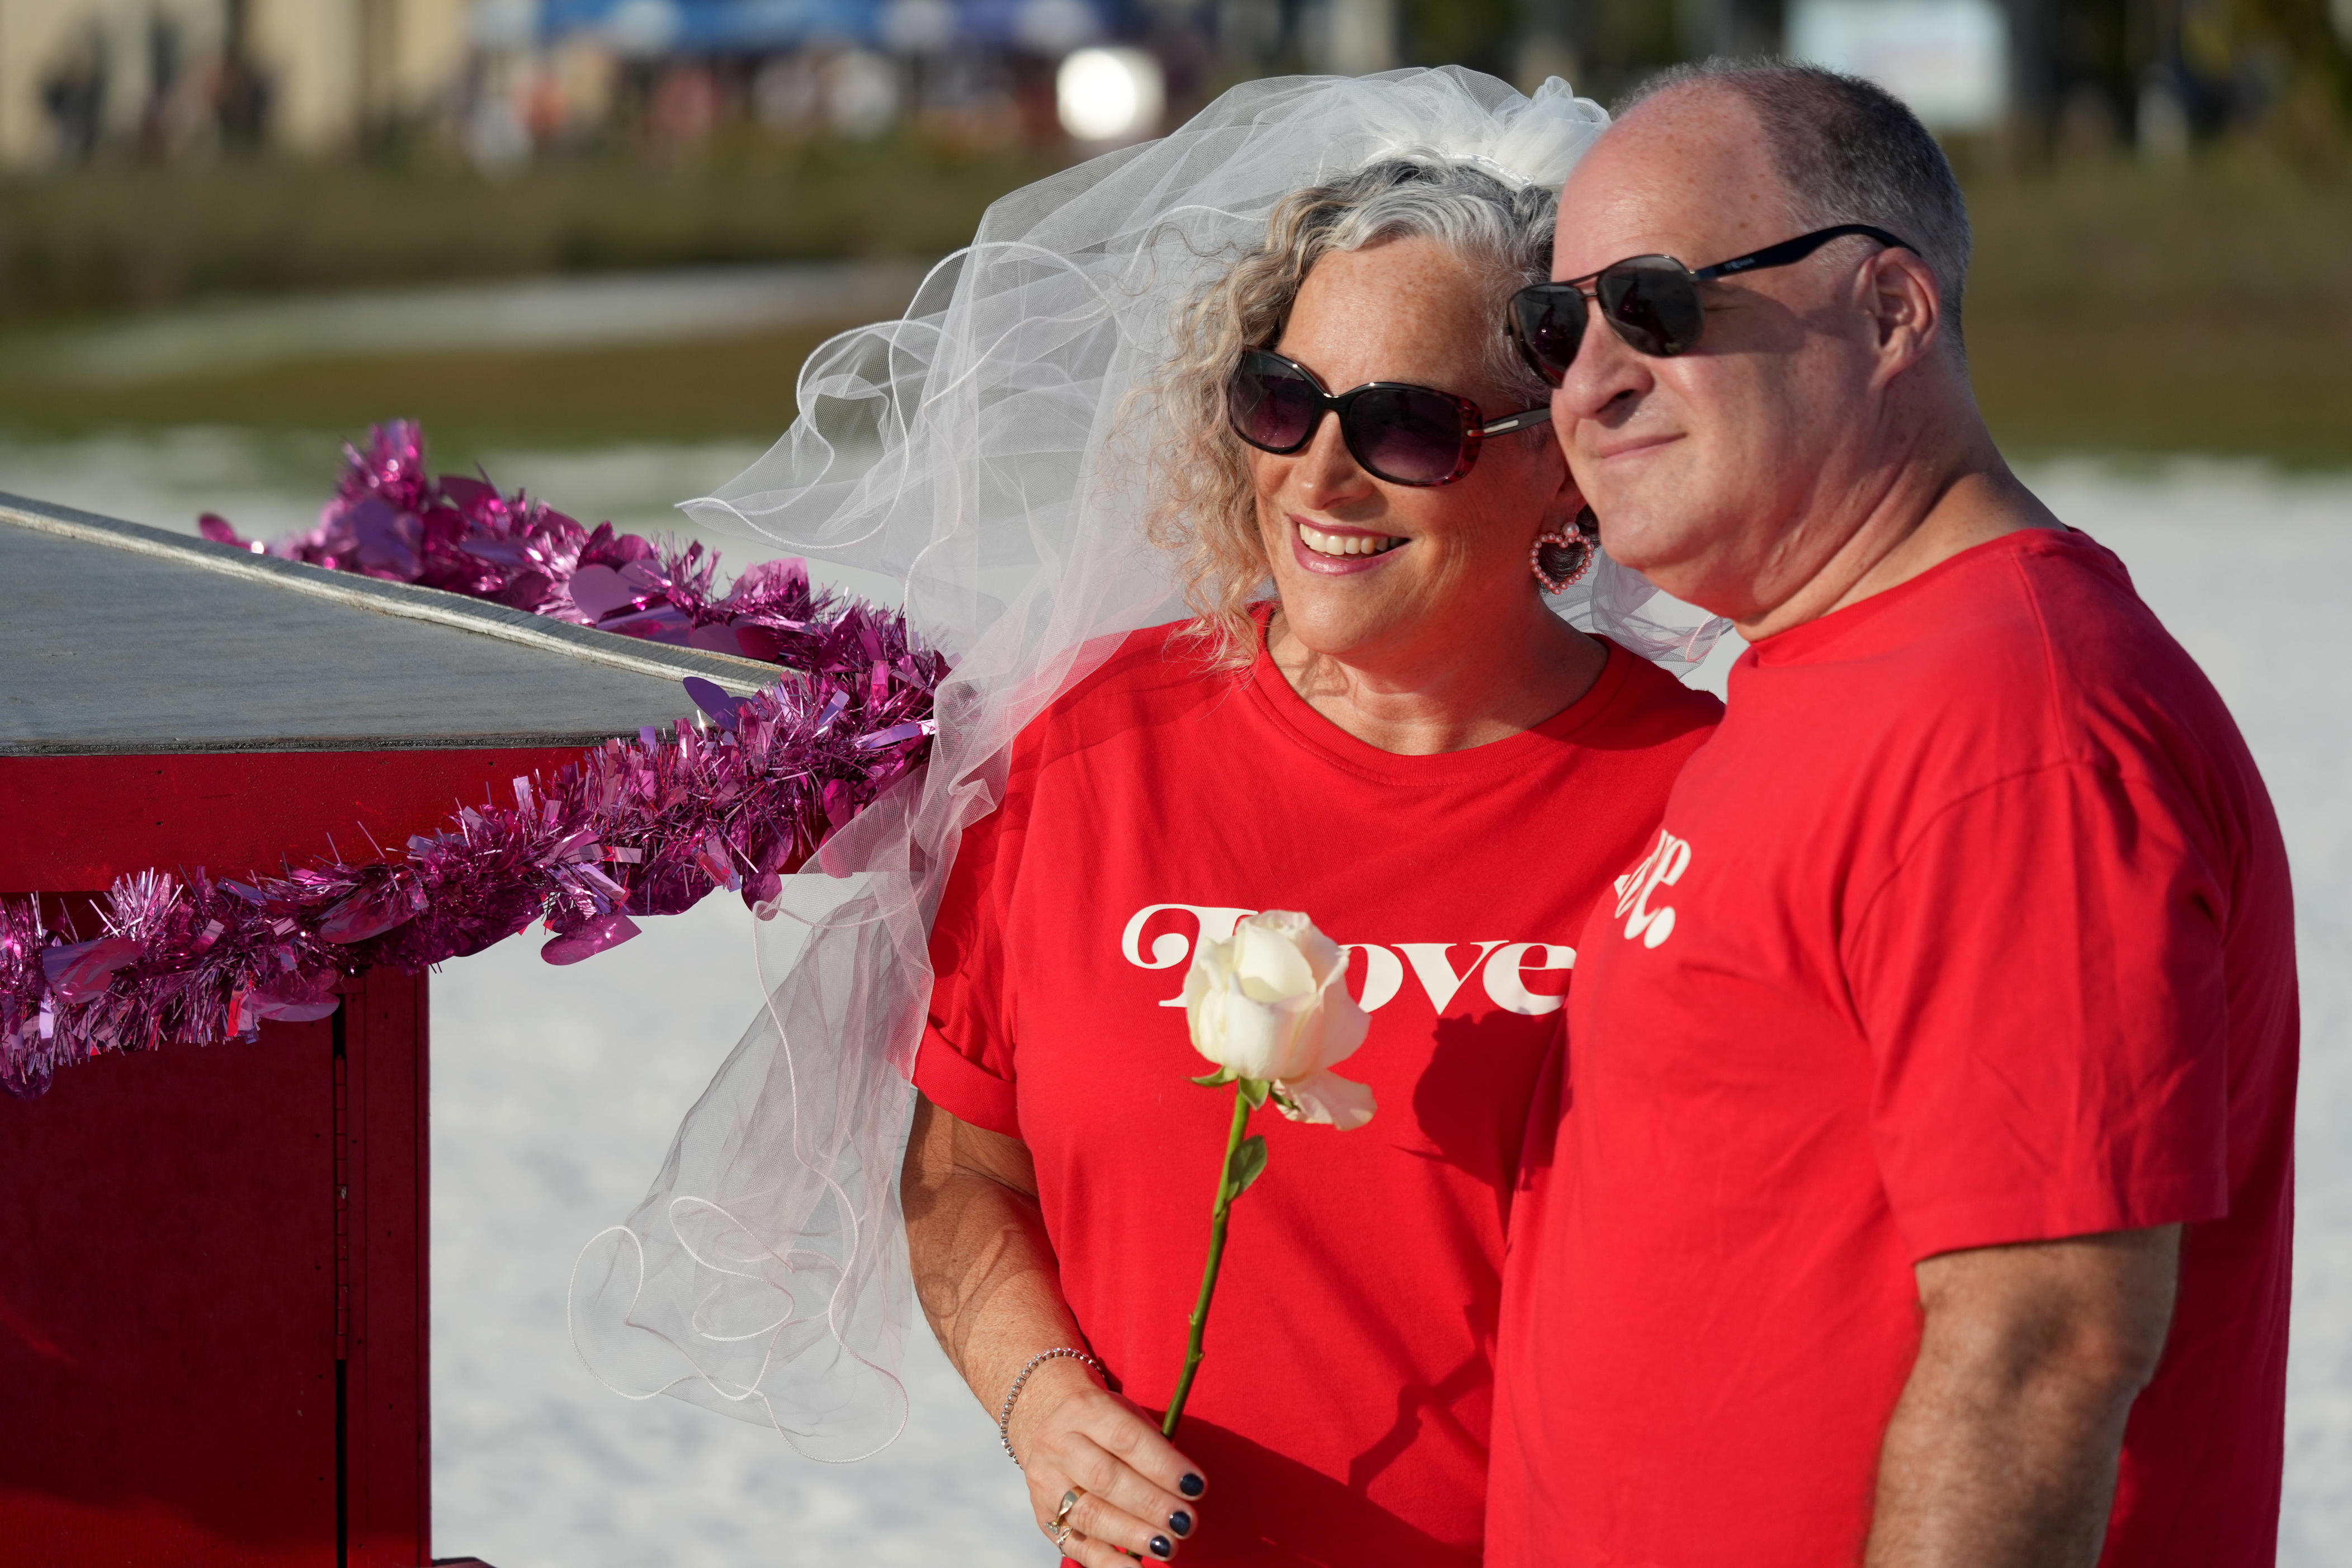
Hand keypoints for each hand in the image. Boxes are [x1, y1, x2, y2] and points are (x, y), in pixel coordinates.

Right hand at [1008, 1357, 1205, 1564]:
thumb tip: (1185, 1487)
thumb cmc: (1104, 1423)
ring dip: (1132, 1535)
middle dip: (1151, 1504)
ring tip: (1168, 1547)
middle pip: (1106, 1479)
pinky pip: (1075, 1545)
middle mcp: (1059, 1444)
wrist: (1046, 1420)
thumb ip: (1152, 1444)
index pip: (1127, 1439)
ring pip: (1089, 1514)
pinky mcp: (1043, 1516)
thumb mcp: (1126, 1414)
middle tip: (1185, 1522)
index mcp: (1085, 1410)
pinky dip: (1107, 1563)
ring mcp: (1046, 1482)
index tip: (1196, 1486)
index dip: (1163, 1465)